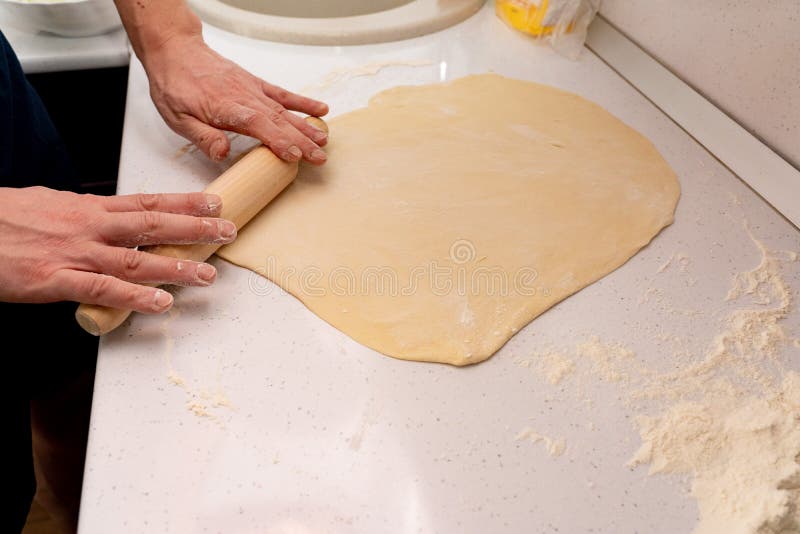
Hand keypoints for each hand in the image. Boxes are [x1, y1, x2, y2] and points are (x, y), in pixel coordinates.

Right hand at [0, 187, 236, 312]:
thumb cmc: (6, 219)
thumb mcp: (52, 205)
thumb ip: (87, 213)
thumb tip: (113, 217)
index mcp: (90, 208)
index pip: (148, 201)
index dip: (185, 202)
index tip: (215, 202)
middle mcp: (90, 227)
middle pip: (152, 224)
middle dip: (194, 227)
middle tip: (227, 231)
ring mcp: (76, 253)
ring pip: (135, 258)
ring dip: (175, 266)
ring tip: (207, 273)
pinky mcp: (56, 280)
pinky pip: (103, 289)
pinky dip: (135, 296)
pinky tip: (160, 302)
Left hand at [143, 34, 328, 164]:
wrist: (177, 52)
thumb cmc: (175, 86)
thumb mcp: (177, 118)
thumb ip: (203, 137)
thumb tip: (222, 154)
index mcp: (225, 108)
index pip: (258, 125)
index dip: (278, 141)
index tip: (294, 156)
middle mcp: (244, 97)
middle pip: (278, 121)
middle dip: (301, 141)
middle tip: (319, 157)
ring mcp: (253, 90)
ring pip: (284, 111)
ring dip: (306, 127)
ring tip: (323, 140)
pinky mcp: (257, 85)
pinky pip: (283, 94)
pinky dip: (302, 103)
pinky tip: (320, 110)